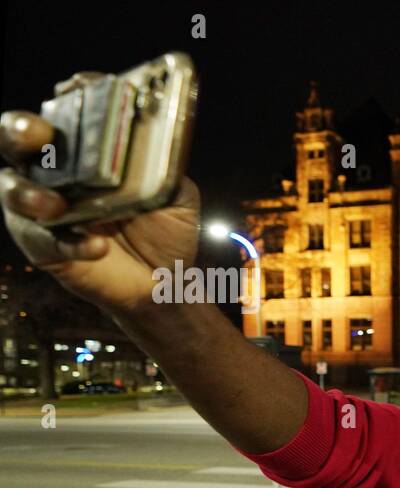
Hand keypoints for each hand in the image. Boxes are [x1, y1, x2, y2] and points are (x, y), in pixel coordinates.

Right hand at [0, 75, 199, 316]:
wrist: (165, 282)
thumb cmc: (164, 229)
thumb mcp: (177, 194)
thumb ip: (167, 167)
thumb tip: (160, 140)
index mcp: (83, 150)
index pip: (68, 110)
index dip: (71, 95)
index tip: (77, 87)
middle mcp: (53, 171)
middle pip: (15, 138)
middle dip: (19, 129)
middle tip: (38, 133)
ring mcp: (42, 207)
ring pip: (12, 189)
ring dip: (30, 194)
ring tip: (57, 206)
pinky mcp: (43, 246)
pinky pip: (43, 240)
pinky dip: (69, 243)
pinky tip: (96, 246)